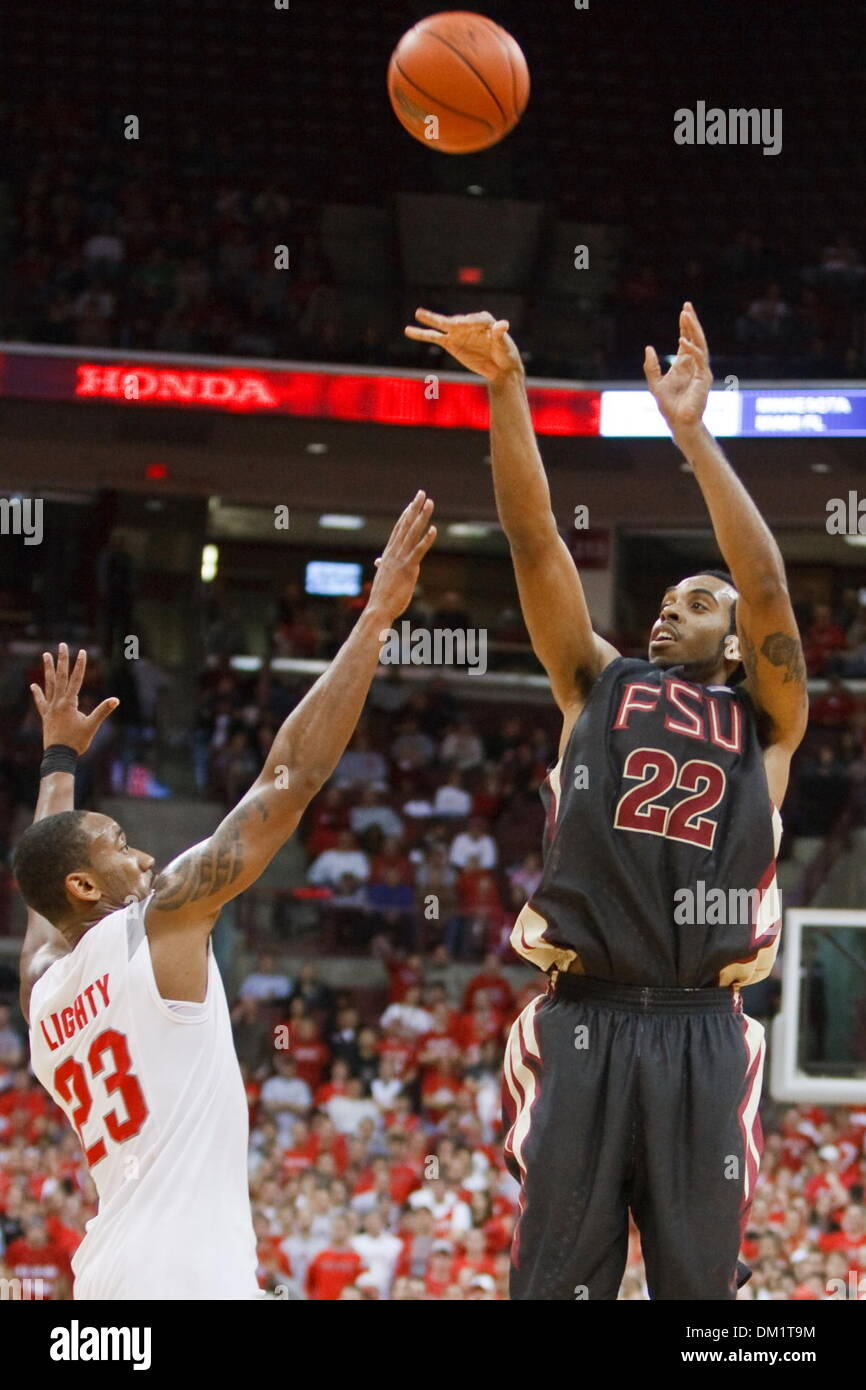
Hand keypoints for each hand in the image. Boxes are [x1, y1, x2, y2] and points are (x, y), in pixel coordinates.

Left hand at [31, 643, 118, 754]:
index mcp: (69, 703)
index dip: (80, 665)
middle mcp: (58, 702)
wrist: (58, 756)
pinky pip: (41, 701)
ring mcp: (50, 708)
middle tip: (62, 645)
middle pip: (60, 676)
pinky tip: (33, 685)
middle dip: (62, 660)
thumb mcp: (92, 726)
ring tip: (45, 655)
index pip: (76, 679)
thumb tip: (116, 700)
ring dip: (47, 669)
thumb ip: (103, 711)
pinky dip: (37, 693)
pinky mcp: (46, 716)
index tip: (82, 652)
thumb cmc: (77, 742)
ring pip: (48, 684)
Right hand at [369, 492, 436, 621]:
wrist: (378, 609)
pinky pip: (418, 551)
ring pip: (412, 534)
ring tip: (429, 503)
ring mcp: (401, 560)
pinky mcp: (408, 569)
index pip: (398, 529)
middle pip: (405, 525)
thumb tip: (379, 562)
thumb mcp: (384, 576)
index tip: (412, 503)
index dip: (406, 515)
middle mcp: (394, 553)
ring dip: (421, 517)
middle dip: (414, 508)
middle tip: (422, 493)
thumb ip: (384, 566)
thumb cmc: (382, 595)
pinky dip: (426, 540)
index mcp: (389, 554)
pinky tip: (434, 529)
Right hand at [405, 308, 522, 382]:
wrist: (499, 367)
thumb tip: (503, 324)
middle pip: (457, 321)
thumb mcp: (505, 344)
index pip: (477, 319)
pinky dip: (421, 334)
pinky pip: (433, 337)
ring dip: (430, 319)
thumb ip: (500, 334)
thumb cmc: (505, 353)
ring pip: (441, 325)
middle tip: (450, 324)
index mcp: (484, 320)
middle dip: (452, 322)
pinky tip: (408, 330)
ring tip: (418, 313)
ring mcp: (457, 332)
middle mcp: (468, 323)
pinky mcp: (450, 343)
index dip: (473, 323)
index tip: (466, 327)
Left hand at [644, 302, 712, 434]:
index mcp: (684, 365)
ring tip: (686, 315)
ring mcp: (701, 371)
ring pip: (700, 344)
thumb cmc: (669, 406)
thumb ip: (651, 366)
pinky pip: (699, 359)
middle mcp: (695, 365)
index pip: (687, 340)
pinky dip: (692, 349)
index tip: (684, 310)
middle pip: (695, 338)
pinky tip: (683, 340)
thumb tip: (649, 347)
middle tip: (687, 306)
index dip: (685, 325)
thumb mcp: (655, 383)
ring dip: (693, 330)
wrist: (679, 422)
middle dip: (691, 322)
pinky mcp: (704, 378)